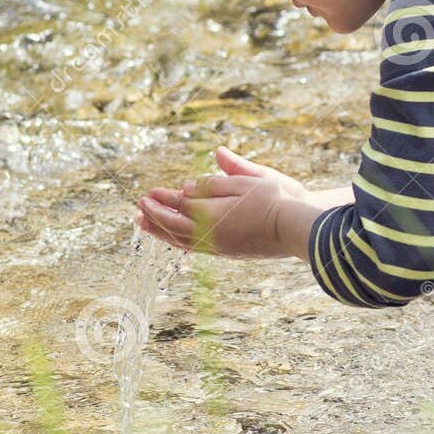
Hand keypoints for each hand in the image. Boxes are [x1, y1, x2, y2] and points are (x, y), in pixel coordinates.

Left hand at [136, 146, 318, 259]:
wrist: (296, 228)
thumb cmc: (275, 199)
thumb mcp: (247, 180)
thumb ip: (215, 182)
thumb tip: (187, 186)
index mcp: (213, 213)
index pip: (179, 205)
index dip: (162, 199)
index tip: (148, 192)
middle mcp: (211, 234)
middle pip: (174, 227)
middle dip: (154, 217)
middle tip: (137, 210)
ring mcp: (219, 246)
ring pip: (181, 241)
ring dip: (161, 232)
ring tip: (145, 225)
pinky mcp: (229, 253)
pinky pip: (194, 248)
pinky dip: (178, 241)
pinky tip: (175, 238)